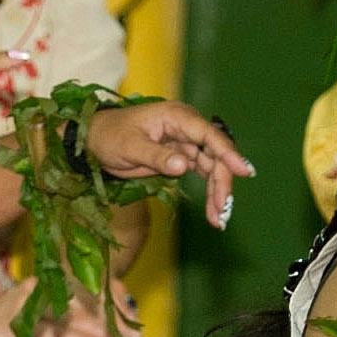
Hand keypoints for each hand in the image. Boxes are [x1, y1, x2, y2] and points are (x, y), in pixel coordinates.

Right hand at [13, 278, 141, 336]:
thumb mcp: (38, 334)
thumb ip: (66, 335)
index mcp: (49, 288)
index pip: (88, 294)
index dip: (114, 308)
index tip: (134, 328)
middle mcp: (42, 290)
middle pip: (87, 304)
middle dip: (114, 323)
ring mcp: (31, 304)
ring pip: (76, 318)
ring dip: (104, 333)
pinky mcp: (20, 323)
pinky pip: (58, 333)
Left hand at [81, 99, 254, 227]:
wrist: (95, 141)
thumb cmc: (109, 136)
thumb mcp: (130, 146)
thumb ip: (156, 156)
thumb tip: (183, 165)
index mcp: (176, 117)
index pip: (208, 134)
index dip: (227, 152)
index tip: (242, 171)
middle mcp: (186, 128)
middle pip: (214, 154)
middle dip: (222, 181)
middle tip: (222, 210)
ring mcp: (185, 143)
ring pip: (211, 167)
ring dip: (217, 191)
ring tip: (218, 219)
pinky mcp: (181, 158)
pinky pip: (202, 174)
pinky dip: (208, 192)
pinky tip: (212, 212)